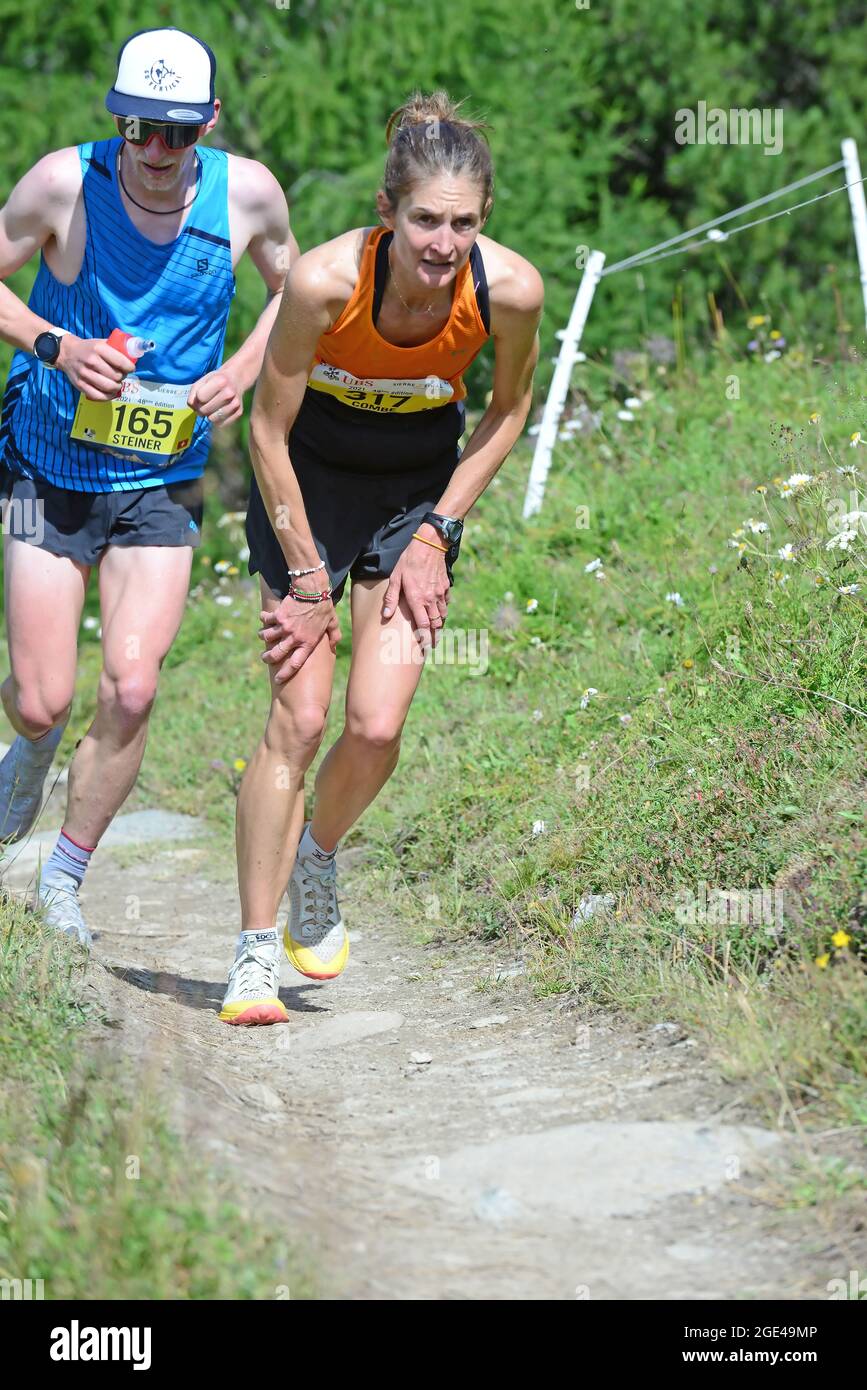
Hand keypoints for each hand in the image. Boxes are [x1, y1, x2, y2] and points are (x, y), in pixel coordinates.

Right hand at [58, 335, 134, 400]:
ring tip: (116, 383)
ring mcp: (85, 374)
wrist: (66, 352)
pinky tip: (110, 392)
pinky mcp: (80, 385)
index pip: (121, 362)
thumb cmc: (88, 348)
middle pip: (116, 376)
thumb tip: (133, 355)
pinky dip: (108, 396)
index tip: (130, 368)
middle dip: (122, 377)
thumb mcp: (101, 342)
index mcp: (98, 349)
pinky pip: (99, 396)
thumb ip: (116, 348)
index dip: (129, 367)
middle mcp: (91, 361)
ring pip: (109, 387)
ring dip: (117, 387)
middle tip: (121, 375)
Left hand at [187, 368, 243, 426]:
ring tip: (212, 407)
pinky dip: (217, 420)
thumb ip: (193, 394)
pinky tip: (219, 411)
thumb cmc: (216, 381)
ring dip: (209, 415)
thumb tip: (193, 408)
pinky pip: (221, 424)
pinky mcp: (239, 413)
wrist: (236, 379)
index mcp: (220, 381)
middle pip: (205, 410)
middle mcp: (229, 393)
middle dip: (201, 408)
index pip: (200, 397)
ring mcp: (235, 404)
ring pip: (212, 419)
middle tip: (206, 403)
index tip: (202, 394)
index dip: (198, 398)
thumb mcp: (202, 381)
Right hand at [258, 593, 340, 679]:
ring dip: (264, 637)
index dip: (285, 674)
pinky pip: (266, 621)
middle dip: (268, 659)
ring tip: (263, 636)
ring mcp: (285, 627)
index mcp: (308, 642)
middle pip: (276, 655)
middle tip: (265, 659)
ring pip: (268, 638)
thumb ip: (334, 636)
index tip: (279, 679)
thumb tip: (334, 647)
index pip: (295, 664)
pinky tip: (263, 618)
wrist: (312, 589)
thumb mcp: (333, 622)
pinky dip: (263, 620)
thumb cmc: (324, 606)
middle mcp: (295, 637)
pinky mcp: (278, 616)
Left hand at [381, 534, 450, 650]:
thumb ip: (391, 598)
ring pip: (443, 615)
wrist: (430, 544)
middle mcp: (431, 599)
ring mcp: (440, 594)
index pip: (422, 625)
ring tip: (436, 633)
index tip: (424, 647)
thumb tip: (385, 615)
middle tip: (432, 645)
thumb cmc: (409, 560)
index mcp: (417, 599)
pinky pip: (446, 604)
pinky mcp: (445, 587)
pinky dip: (444, 610)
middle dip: (434, 636)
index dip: (424, 638)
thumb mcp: (396, 577)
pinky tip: (440, 613)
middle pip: (435, 624)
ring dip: (439, 625)